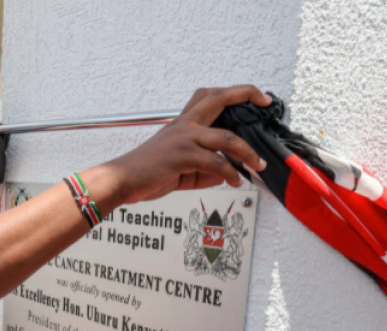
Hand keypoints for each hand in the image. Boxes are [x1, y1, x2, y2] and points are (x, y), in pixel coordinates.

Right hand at [103, 85, 270, 204]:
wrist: (121, 179)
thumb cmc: (147, 172)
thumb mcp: (182, 167)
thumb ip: (206, 167)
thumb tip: (229, 173)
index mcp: (183, 123)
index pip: (210, 96)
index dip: (236, 92)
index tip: (257, 97)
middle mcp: (185, 124)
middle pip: (220, 98)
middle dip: (247, 95)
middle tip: (265, 104)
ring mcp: (183, 138)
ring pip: (226, 136)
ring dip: (247, 152)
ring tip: (257, 164)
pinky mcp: (182, 155)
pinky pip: (215, 162)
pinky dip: (229, 174)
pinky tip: (234, 181)